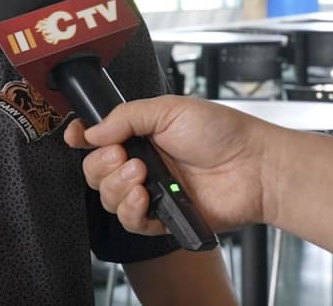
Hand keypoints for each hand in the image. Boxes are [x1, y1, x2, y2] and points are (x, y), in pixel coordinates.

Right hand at [63, 95, 280, 235]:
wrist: (254, 168)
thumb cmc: (223, 133)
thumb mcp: (169, 109)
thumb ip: (125, 116)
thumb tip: (92, 130)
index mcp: (141, 134)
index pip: (99, 138)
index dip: (83, 138)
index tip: (78, 137)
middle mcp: (143, 162)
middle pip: (96, 171)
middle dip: (102, 164)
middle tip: (123, 155)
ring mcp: (152, 191)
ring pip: (109, 198)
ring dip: (117, 187)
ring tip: (142, 175)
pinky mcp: (163, 218)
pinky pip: (131, 222)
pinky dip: (132, 211)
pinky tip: (146, 198)